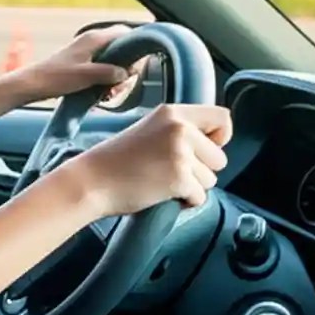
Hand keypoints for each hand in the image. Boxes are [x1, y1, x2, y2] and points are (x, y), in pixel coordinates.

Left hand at [8, 25, 146, 103]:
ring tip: (110, 93)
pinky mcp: (83, 65)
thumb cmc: (56, 77)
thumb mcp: (86, 76)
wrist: (32, 84)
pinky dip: (106, 81)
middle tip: (120, 86)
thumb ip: (110, 72)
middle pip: (123, 50)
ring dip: (116, 79)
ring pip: (114, 63)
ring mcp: (88, 53)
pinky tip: (102, 95)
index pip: (126, 33)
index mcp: (95, 39)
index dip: (136, 48)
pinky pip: (103, 70)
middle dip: (126, 69)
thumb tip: (127, 73)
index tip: (135, 67)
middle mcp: (93, 42)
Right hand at [60, 104, 232, 216]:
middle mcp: (180, 129)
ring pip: (211, 179)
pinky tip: (161, 194)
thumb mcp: (149, 130)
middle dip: (201, 170)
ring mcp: (180, 154)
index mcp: (173, 113)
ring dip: (192, 187)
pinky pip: (200, 197)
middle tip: (170, 171)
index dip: (219, 137)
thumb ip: (179, 131)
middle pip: (219, 157)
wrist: (91, 181)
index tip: (203, 149)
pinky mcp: (179, 179)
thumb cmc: (116, 161)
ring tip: (162, 182)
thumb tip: (212, 145)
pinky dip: (185, 202)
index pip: (222, 118)